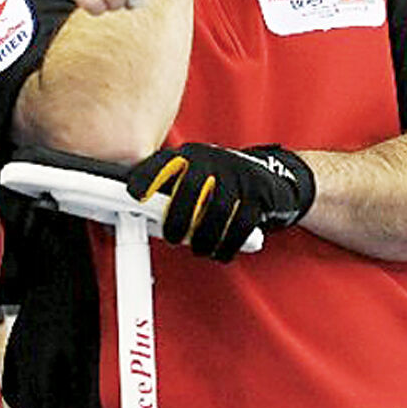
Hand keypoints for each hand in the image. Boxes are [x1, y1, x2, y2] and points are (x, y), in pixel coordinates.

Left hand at [126, 142, 314, 261]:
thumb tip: (138, 210)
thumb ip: (171, 186)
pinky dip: (228, 244)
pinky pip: (241, 224)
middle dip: (178, 218)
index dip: (148, 177)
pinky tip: (220, 253)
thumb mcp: (195, 173)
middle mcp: (213, 161)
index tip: (134, 194)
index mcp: (191, 155)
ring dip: (204, 237)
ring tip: (198, 249)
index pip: (164, 163)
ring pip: (217, 210)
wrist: (272, 175)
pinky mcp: (259, 196)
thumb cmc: (221, 179)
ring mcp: (238, 176)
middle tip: (172, 236)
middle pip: (191, 188)